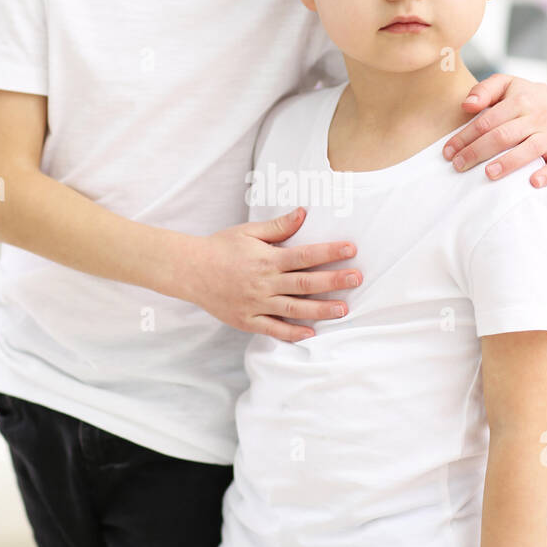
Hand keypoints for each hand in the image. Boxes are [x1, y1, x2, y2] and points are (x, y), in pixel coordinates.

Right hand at [184, 207, 361, 341]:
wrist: (189, 270)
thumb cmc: (220, 247)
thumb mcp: (248, 231)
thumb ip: (279, 226)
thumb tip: (303, 213)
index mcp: (267, 259)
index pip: (305, 255)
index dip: (329, 252)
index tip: (350, 250)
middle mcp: (264, 283)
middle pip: (305, 283)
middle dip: (334, 281)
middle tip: (357, 279)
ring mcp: (256, 304)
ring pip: (294, 309)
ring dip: (321, 310)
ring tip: (343, 309)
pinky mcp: (247, 320)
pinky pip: (273, 329)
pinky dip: (292, 332)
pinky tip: (310, 333)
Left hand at [442, 74, 546, 185]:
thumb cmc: (521, 96)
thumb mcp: (503, 84)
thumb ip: (484, 90)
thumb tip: (467, 106)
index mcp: (520, 100)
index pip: (487, 121)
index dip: (465, 137)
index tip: (448, 151)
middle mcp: (536, 117)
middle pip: (504, 136)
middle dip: (478, 152)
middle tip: (459, 165)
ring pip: (529, 150)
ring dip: (508, 163)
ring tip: (488, 174)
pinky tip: (533, 183)